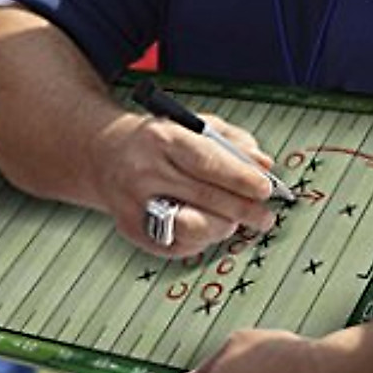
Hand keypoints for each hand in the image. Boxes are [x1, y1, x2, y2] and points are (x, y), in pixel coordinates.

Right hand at [92, 113, 277, 257]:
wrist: (106, 156)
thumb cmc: (159, 141)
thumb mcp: (193, 125)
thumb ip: (232, 140)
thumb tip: (264, 165)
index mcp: (162, 138)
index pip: (208, 162)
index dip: (241, 178)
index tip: (266, 188)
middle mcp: (145, 171)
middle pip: (205, 197)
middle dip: (244, 210)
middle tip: (265, 216)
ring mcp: (135, 204)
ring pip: (194, 228)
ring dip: (224, 227)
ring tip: (233, 219)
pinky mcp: (133, 230)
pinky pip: (179, 246)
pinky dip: (202, 240)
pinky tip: (206, 226)